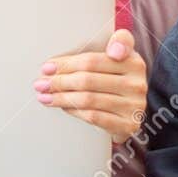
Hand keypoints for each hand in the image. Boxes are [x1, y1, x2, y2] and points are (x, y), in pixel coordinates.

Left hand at [36, 28, 148, 143]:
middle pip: (87, 80)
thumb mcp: (115, 58)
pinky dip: (74, 111)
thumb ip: (89, 52)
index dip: (66, 64)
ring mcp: (134, 105)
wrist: (132, 111)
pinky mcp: (128, 124)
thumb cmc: (116, 80)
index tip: (47, 68)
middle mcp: (137, 83)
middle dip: (59, 82)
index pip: (92, 61)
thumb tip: (54, 65)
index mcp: (133, 61)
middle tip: (40, 84)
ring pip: (87, 99)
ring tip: (44, 97)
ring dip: (61, 98)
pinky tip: (62, 107)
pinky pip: (93, 117)